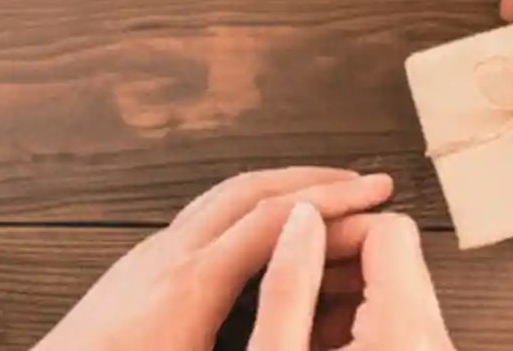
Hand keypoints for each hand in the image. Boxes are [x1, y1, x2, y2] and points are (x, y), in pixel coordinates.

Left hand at [34, 167, 394, 350]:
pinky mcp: (136, 269)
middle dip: (313, 177)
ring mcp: (148, 256)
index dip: (334, 199)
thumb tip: (304, 321)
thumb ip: (260, 335)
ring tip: (321, 198)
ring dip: (279, 187)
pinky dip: (248, 208)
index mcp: (190, 283)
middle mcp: (168, 255)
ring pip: (223, 197)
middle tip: (362, 181)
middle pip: (251, 189)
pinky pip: (204, 216)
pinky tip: (263, 233)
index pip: (275, 217)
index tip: (376, 191)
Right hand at [251, 209, 454, 349]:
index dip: (340, 226)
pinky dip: (362, 324)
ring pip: (398, 291)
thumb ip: (289, 286)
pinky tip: (321, 345)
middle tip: (294, 281)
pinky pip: (401, 325)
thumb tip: (300, 218)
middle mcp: (435, 339)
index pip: (391, 229)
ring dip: (349, 291)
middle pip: (399, 258)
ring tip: (300, 320)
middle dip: (341, 259)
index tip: (300, 244)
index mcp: (404, 330)